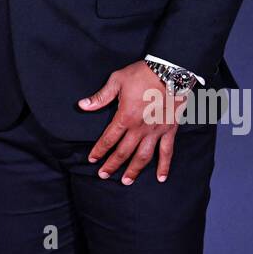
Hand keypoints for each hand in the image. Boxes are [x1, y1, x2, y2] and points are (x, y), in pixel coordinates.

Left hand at [78, 61, 186, 183]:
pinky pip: (167, 152)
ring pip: (143, 156)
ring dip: (134, 170)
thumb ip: (100, 97)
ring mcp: (156, 131)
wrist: (170, 71)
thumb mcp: (117, 81)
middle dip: (112, 165)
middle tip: (104, 175)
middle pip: (123, 152)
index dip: (99, 150)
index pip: (108, 139)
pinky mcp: (169, 130)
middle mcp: (140, 128)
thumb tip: (82, 105)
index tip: (92, 159)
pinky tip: (160, 178)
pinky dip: (164, 166)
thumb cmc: (142, 74)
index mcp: (125, 117)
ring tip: (126, 181)